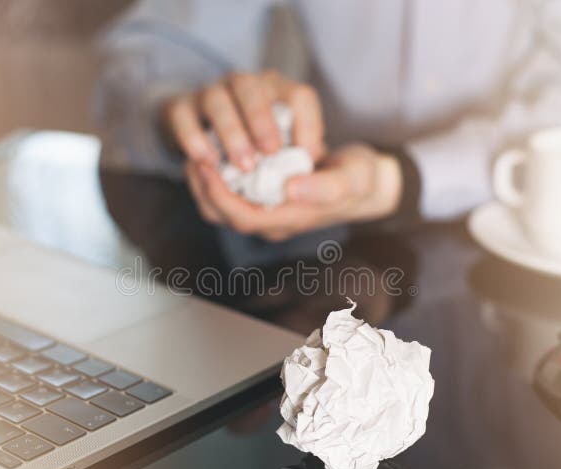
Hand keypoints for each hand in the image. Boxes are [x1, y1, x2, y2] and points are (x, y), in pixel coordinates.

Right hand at [162, 70, 325, 170]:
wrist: (202, 134)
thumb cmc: (256, 150)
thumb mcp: (285, 150)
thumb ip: (299, 159)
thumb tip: (310, 178)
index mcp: (276, 91)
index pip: (298, 96)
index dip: (307, 123)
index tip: (309, 156)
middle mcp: (242, 85)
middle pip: (252, 87)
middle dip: (262, 120)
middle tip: (271, 152)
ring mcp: (208, 93)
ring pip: (217, 99)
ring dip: (232, 132)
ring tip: (244, 165)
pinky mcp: (180, 109)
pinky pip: (182, 117)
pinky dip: (194, 139)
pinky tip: (207, 163)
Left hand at [186, 144, 401, 240]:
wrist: (367, 180)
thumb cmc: (360, 178)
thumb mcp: (353, 178)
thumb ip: (326, 187)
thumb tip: (291, 189)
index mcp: (292, 220)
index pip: (244, 217)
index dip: (220, 195)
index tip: (207, 165)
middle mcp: (275, 222)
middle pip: (226, 216)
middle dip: (205, 189)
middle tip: (194, 157)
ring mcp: (269, 211)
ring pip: (224, 209)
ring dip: (205, 185)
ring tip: (196, 156)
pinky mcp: (265, 197)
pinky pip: (231, 194)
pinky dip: (217, 178)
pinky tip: (213, 155)